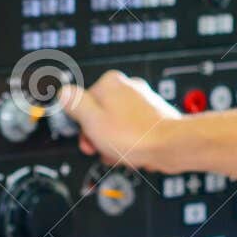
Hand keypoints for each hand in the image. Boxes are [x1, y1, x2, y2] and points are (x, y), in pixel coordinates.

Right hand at [58, 70, 182, 172]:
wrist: (171, 145)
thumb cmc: (135, 135)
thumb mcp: (92, 121)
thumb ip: (75, 105)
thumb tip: (64, 93)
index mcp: (110, 83)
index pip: (83, 103)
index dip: (83, 126)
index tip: (87, 138)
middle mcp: (128, 86)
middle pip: (101, 113)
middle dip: (100, 135)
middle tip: (102, 148)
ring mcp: (144, 100)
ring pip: (118, 123)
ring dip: (115, 141)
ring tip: (120, 153)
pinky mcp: (155, 114)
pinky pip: (134, 128)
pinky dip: (131, 141)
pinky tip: (132, 153)